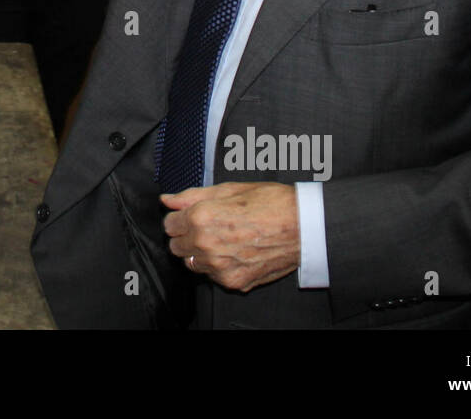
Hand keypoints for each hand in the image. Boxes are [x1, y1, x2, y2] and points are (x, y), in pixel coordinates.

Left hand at [161, 182, 299, 290]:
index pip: (169, 225)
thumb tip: (168, 199)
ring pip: (192, 263)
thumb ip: (192, 196)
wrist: (303, 226)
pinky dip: (219, 267)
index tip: (190, 216)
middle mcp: (206, 244)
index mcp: (202, 217)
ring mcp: (219, 266)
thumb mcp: (228, 189)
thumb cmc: (271, 203)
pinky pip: (213, 277)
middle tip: (208, 227)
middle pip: (176, 246)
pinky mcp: (233, 281)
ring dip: (201, 253)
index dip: (179, 218)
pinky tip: (235, 252)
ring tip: (224, 239)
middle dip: (187, 236)